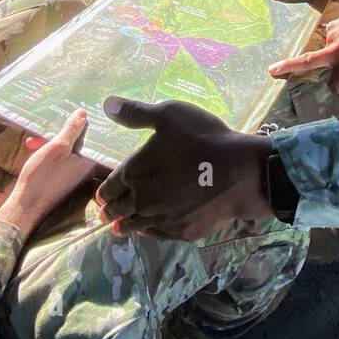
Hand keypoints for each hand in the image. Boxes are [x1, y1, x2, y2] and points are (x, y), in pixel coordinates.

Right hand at [0, 109, 99, 237]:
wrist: (25, 206)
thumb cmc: (42, 176)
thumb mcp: (57, 148)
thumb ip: (72, 130)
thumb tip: (83, 113)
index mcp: (90, 160)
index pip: (93, 135)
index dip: (84, 122)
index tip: (76, 109)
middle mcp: (86, 168)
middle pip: (77, 141)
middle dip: (58, 134)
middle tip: (40, 133)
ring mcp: (75, 174)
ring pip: (66, 149)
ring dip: (49, 143)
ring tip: (32, 142)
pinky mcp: (63, 178)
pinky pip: (60, 159)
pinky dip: (49, 152)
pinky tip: (35, 149)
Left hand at [96, 97, 272, 239]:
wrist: (239, 172)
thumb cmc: (203, 139)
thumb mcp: (169, 115)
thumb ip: (136, 113)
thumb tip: (107, 104)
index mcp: (135, 172)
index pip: (111, 186)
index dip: (104, 192)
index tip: (99, 197)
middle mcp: (143, 199)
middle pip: (120, 208)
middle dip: (110, 211)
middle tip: (103, 215)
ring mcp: (163, 218)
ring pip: (137, 225)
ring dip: (125, 226)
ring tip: (117, 229)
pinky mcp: (183, 231)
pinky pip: (159, 235)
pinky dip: (149, 233)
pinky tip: (149, 232)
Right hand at [268, 0, 338, 100]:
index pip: (335, 83)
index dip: (338, 90)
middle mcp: (338, 47)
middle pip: (309, 60)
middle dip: (289, 66)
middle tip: (272, 70)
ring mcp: (332, 35)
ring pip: (323, 54)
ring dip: (326, 59)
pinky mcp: (332, 26)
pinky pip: (329, 42)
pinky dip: (333, 47)